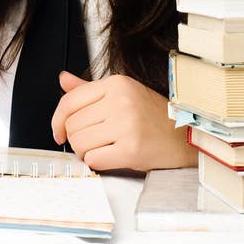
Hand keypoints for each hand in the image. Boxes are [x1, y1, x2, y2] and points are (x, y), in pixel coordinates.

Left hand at [51, 71, 197, 171]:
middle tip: (93, 140)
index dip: (57, 120)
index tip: (58, 131)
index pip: (69, 101)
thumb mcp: (122, 93)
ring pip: (80, 143)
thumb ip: (89, 89)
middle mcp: (120, 101)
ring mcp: (126, 125)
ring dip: (86, 152)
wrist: (186, 136)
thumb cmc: (153, 115)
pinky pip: (94, 160)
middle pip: (72, 125)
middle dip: (77, 138)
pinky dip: (96, 163)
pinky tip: (110, 157)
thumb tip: (63, 79)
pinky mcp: (131, 149)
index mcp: (116, 84)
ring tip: (103, 148)